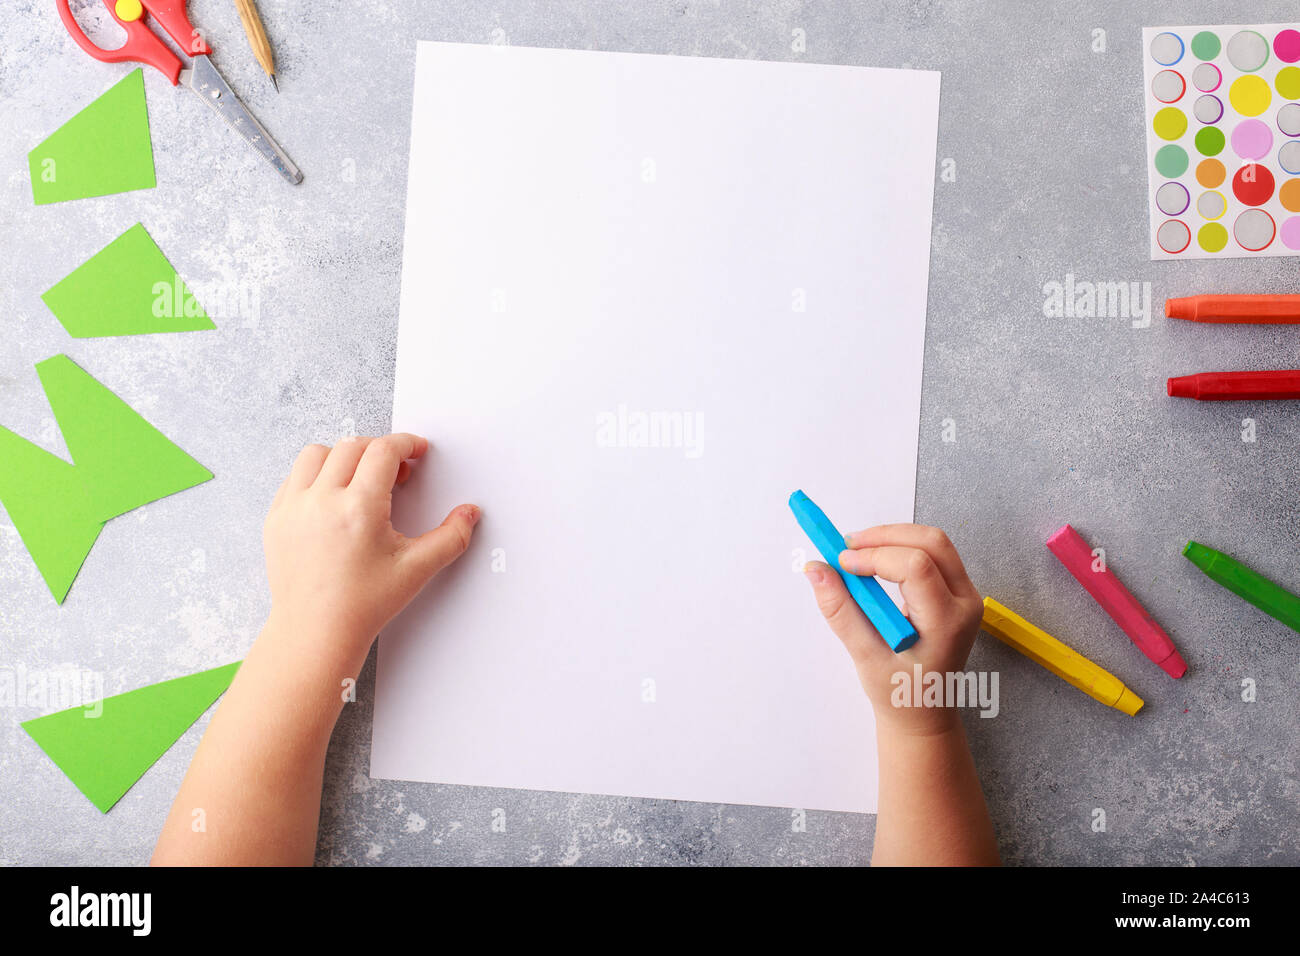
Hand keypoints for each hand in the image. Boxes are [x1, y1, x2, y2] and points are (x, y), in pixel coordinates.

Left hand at [263, 433, 478, 661]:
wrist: (315, 632)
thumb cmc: (361, 606)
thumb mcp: (416, 569)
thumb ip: (451, 537)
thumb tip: (469, 514)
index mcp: (359, 509)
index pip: (384, 451)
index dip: (406, 444)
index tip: (416, 450)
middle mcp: (322, 501)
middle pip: (353, 446)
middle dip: (379, 449)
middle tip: (397, 471)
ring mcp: (294, 508)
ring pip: (317, 454)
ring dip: (343, 456)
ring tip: (360, 479)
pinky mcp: (276, 519)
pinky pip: (294, 478)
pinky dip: (315, 476)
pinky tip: (333, 496)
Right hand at [803, 524, 982, 734]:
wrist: (925, 712)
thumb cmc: (899, 692)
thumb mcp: (865, 657)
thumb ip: (840, 611)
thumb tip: (816, 570)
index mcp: (948, 623)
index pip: (917, 568)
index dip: (876, 557)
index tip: (842, 563)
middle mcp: (965, 603)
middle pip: (932, 542)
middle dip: (886, 535)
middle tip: (847, 546)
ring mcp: (965, 594)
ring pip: (933, 541)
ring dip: (892, 537)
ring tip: (857, 552)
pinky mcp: (955, 590)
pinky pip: (931, 552)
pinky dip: (899, 547)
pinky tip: (873, 561)